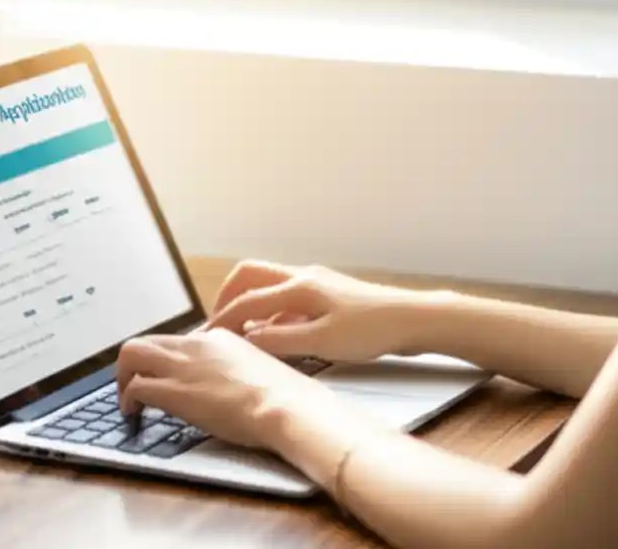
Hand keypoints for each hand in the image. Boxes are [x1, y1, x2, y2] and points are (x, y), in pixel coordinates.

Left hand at [116, 328, 352, 449]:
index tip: (170, 378)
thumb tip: (230, 385)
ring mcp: (183, 365)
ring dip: (123, 377)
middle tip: (133, 385)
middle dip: (133, 364)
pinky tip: (133, 414)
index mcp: (219, 337)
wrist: (285, 405)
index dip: (168, 362)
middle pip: (147, 341)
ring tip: (127, 401)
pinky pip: (136, 386)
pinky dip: (127, 400)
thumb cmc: (283, 395)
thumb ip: (237, 369)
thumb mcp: (259, 369)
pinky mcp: (174, 390)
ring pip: (132, 354)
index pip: (180, 342)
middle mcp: (196, 344)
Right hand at [207, 260, 420, 361]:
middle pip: (251, 275)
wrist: (412, 319)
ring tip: (241, 330)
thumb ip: (281, 340)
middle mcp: (303, 277)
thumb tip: (247, 338)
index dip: (223, 319)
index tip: (205, 337)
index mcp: (298, 287)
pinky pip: (288, 295)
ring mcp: (317, 282)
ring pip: (270, 284)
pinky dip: (272, 310)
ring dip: (251, 302)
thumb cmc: (372, 329)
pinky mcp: (328, 293)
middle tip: (218, 321)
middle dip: (229, 295)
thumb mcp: (322, 342)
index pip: (247, 300)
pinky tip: (276, 332)